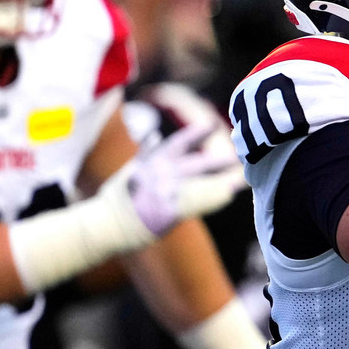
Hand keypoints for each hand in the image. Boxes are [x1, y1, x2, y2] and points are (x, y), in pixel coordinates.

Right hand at [122, 120, 245, 235]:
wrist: (107, 223)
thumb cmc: (119, 198)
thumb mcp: (131, 169)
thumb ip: (147, 153)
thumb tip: (153, 136)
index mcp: (153, 161)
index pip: (179, 142)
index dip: (197, 133)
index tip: (213, 125)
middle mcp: (161, 173)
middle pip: (197, 164)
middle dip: (218, 160)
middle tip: (237, 155)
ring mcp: (165, 192)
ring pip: (201, 183)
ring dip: (222, 180)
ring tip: (242, 178)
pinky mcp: (168, 212)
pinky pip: (197, 204)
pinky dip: (214, 198)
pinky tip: (231, 194)